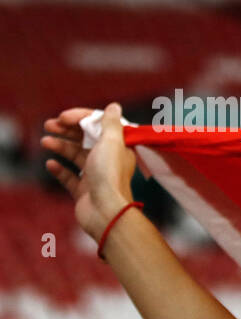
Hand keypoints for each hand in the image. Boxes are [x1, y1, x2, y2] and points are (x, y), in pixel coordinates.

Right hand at [40, 103, 138, 241]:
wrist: (105, 211)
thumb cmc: (109, 175)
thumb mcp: (112, 142)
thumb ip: (110, 123)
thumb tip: (114, 107)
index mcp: (117, 147)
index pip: (97, 126)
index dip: (80, 118)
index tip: (63, 117)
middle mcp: (108, 161)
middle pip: (85, 140)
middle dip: (66, 130)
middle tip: (49, 125)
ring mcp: (95, 176)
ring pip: (75, 156)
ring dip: (60, 146)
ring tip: (45, 141)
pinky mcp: (84, 191)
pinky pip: (69, 177)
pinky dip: (60, 170)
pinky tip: (51, 164)